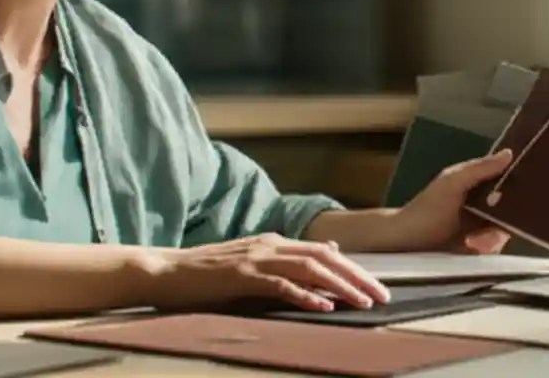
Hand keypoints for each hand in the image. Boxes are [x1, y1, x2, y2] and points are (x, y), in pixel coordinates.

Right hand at [136, 234, 390, 311]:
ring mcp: (256, 258)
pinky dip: (304, 295)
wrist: (165, 271)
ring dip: (339, 286)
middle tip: (383, 297)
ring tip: (362, 302)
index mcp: (275, 242)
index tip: (377, 288)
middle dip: (357, 277)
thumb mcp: (256, 259)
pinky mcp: (240, 276)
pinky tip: (323, 307)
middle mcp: (270, 244)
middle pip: (325, 258)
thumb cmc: (208, 273)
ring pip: (309, 268)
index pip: (325, 254)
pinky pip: (279, 284)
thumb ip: (290, 257)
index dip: (354, 270)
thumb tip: (329, 252)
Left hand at [392, 149, 513, 253]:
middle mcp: (482, 207)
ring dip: (495, 236)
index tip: (531, 187)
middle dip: (513, 217)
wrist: (404, 241)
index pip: (507, 182)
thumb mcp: (453, 182)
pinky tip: (473, 247)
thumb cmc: (427, 208)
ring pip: (504, 232)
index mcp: (477, 186)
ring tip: (477, 238)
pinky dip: (488, 249)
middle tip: (501, 222)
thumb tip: (510, 154)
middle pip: (511, 210)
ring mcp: (480, 231)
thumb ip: (480, 168)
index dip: (520, 184)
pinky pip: (493, 250)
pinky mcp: (476, 253)